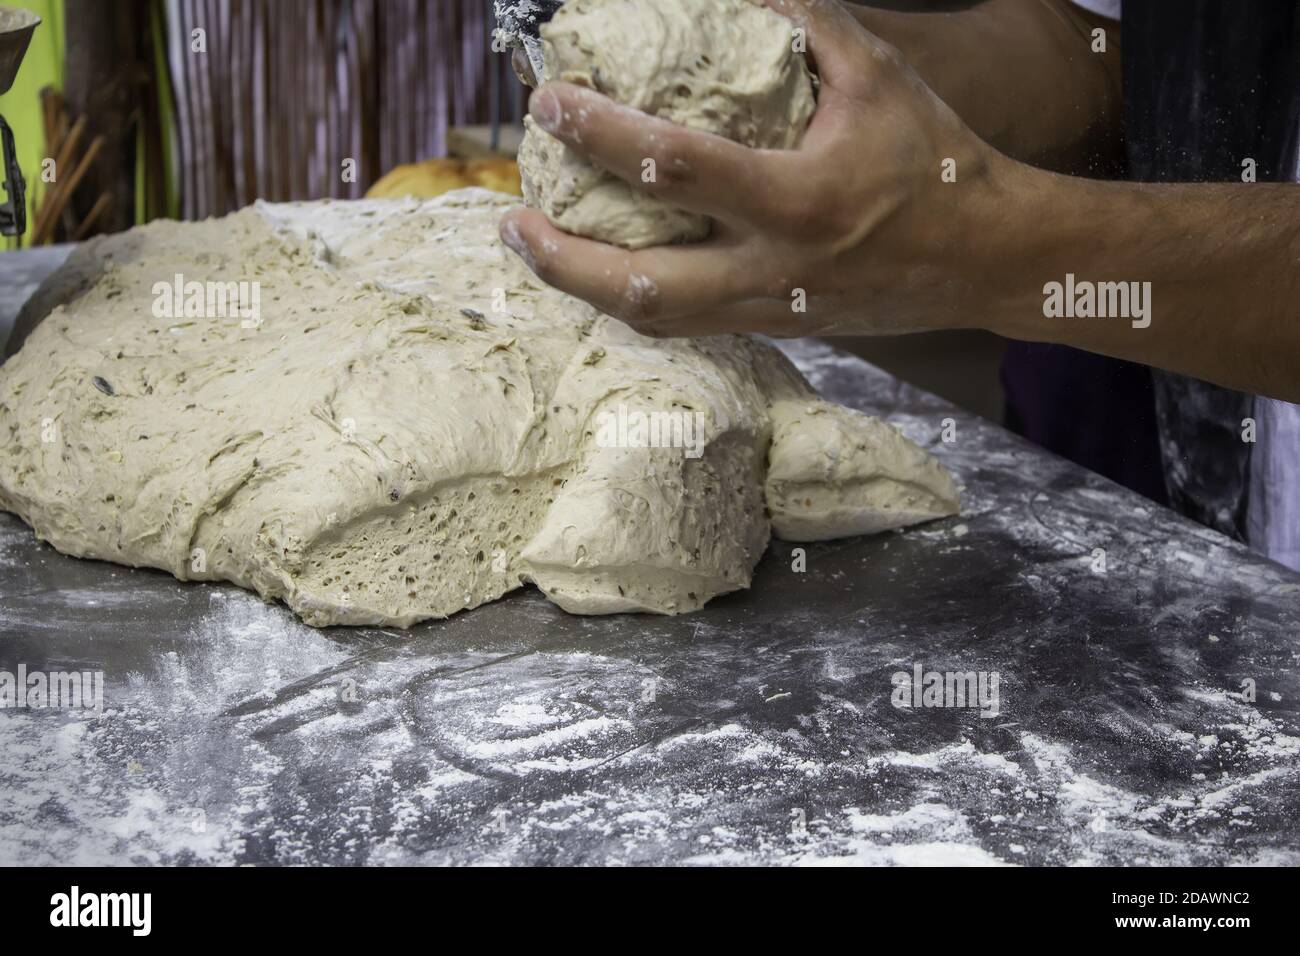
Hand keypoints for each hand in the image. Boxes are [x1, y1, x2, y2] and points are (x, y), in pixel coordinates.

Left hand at [499, 0, 1017, 337]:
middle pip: (641, 287)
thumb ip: (805, 23)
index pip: (673, 168)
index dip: (599, 132)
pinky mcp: (772, 328)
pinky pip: (684, 324)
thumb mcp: (878, 73)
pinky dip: (630, 298)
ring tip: (537, 247)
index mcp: (799, 201)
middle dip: (561, 258)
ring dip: (583, 288)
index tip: (548, 103)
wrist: (983, 257)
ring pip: (654, 320)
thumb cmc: (935, 160)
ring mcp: (770, 310)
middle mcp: (775, 269)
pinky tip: (598, 269)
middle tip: (511, 219)